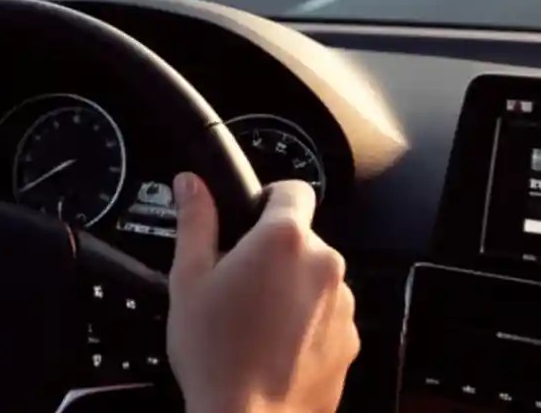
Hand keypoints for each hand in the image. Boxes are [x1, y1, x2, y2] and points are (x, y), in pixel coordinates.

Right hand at [167, 173, 358, 412]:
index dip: (269, 198)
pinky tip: (273, 345)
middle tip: (237, 282)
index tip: (251, 217)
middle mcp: (323, 265)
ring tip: (253, 320)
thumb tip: (191, 184)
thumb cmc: (216, 356)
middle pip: (302, 239)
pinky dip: (305, 322)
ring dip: (291, 287)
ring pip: (314, 277)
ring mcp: (342, 304)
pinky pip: (327, 314)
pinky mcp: (351, 339)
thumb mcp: (188, 280)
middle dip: (273, 253)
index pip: (293, 190)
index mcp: (283, 240)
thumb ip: (195, 221)